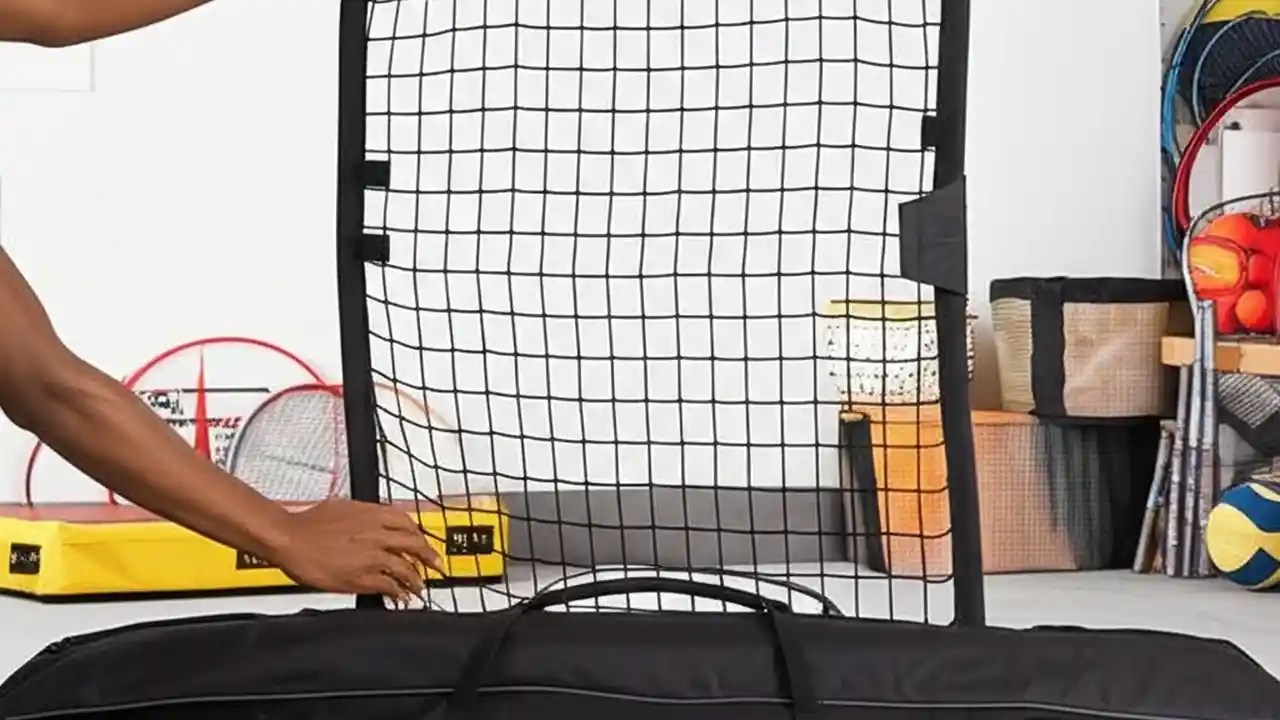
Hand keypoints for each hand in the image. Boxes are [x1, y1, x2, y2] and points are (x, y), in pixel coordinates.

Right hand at [268, 498, 444, 606]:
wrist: (291, 538)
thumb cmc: (309, 524)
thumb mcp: (344, 508)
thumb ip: (364, 515)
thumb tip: (372, 519)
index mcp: (374, 515)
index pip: (408, 524)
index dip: (419, 535)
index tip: (424, 541)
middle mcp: (378, 534)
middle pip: (415, 545)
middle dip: (429, 557)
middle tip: (437, 565)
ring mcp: (373, 557)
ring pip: (406, 568)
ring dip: (416, 579)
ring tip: (420, 586)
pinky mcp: (363, 577)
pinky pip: (390, 586)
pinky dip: (398, 592)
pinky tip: (401, 597)